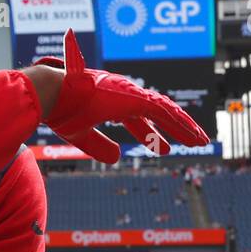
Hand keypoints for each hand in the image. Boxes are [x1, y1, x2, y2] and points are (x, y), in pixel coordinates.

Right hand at [35, 29, 209, 163]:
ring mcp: (130, 93)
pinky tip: (193, 137)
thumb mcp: (80, 134)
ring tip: (201, 141)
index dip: (149, 133)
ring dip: (185, 126)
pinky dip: (181, 125)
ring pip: (166, 110)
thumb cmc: (58, 110)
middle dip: (174, 127)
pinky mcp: (135, 99)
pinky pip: (165, 113)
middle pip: (156, 111)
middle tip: (189, 141)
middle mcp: (123, 93)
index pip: (136, 116)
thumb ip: (99, 145)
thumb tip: (117, 158)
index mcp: (108, 99)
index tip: (163, 147)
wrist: (50, 93)